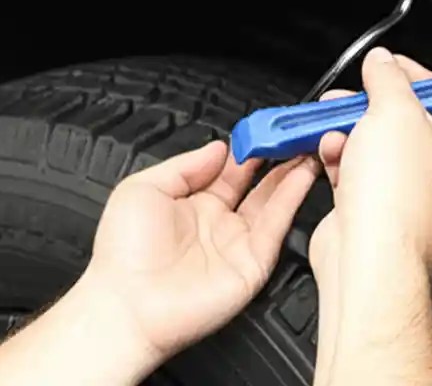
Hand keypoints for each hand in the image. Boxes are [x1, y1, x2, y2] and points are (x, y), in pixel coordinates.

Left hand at [83, 140, 319, 361]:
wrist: (128, 304)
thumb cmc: (123, 255)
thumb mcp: (143, 188)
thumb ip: (185, 165)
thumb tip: (219, 147)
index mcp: (191, 205)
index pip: (229, 170)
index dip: (247, 148)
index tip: (263, 127)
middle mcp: (217, 224)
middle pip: (257, 184)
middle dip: (277, 157)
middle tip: (293, 132)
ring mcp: (237, 244)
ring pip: (273, 202)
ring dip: (293, 173)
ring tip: (308, 145)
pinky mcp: (253, 264)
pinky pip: (277, 226)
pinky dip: (293, 198)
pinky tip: (302, 173)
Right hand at [310, 47, 431, 275]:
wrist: (366, 251)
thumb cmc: (396, 195)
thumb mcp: (394, 111)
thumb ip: (388, 78)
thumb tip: (383, 62)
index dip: (413, 74)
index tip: (388, 64)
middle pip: (403, 116)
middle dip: (369, 103)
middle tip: (353, 95)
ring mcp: (404, 187)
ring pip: (372, 141)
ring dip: (348, 128)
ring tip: (333, 124)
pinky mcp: (372, 202)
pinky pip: (353, 166)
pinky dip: (338, 155)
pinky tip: (330, 151)